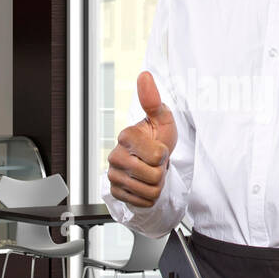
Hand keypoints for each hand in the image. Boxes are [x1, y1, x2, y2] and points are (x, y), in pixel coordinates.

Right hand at [107, 71, 177, 207]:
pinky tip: (144, 184)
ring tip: (151, 172)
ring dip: (156, 185)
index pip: (157, 156)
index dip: (164, 154)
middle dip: (161, 171)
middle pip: (153, 176)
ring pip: (149, 191)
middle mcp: (115, 156)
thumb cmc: (159, 138)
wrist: (152, 162)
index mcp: (126, 136)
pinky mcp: (116, 192)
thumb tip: (144, 75)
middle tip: (155, 163)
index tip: (159, 147)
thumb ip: (153, 99)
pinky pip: (142, 202)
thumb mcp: (162, 118)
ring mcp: (114, 175)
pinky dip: (149, 197)